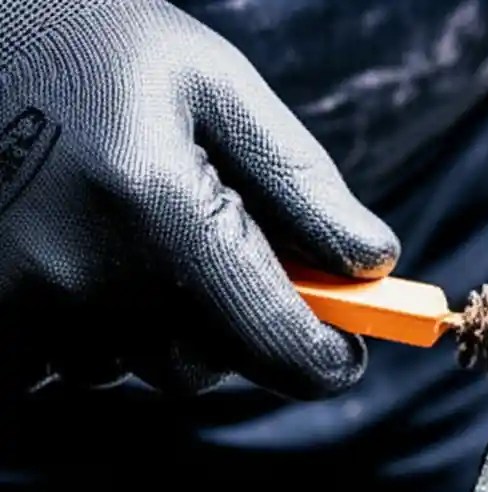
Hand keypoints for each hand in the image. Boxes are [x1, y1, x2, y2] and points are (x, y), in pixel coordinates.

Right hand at [0, 0, 398, 398]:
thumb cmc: (93, 45)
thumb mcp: (214, 85)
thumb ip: (300, 180)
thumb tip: (372, 260)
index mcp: (160, 212)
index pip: (277, 347)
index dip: (325, 358)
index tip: (342, 351)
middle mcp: (83, 277)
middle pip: (200, 366)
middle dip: (224, 320)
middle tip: (205, 243)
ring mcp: (17, 306)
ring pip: (129, 366)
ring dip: (146, 321)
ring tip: (118, 229)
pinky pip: (54, 370)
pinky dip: (80, 329)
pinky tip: (68, 256)